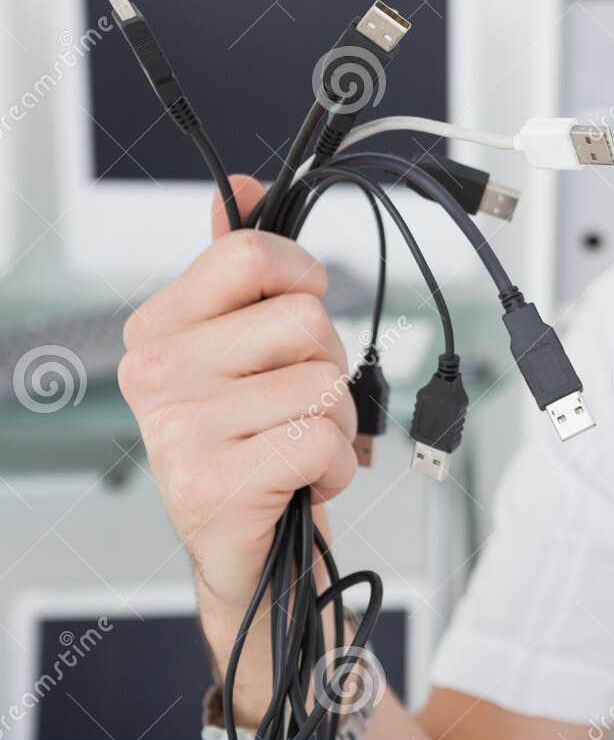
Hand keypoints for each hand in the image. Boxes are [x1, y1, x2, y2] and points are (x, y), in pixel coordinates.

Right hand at [118, 176, 356, 677]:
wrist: (253, 551)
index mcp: (158, 327)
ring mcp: (175, 430)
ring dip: (335, 423)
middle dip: (327, 365)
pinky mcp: (210, 484)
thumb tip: (240, 188)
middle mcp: (153, 372)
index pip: (252, 254)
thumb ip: (239, 269)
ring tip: (295, 449)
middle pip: (304, 320)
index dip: (303, 279)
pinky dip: (335, 467)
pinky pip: (322, 440)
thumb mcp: (247, 348)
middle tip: (294, 407)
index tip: (298, 315)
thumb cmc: (257, 441)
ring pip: (322, 383)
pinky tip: (301, 483)